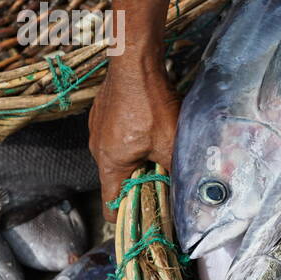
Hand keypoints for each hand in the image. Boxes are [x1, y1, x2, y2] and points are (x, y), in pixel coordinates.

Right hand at [88, 53, 178, 221]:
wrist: (135, 63)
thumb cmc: (151, 104)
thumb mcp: (170, 144)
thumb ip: (173, 171)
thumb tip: (183, 191)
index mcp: (109, 163)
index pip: (111, 206)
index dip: (130, 216)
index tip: (150, 216)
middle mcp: (97, 149)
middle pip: (118, 181)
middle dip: (141, 184)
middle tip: (166, 180)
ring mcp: (98, 130)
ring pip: (120, 158)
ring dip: (140, 160)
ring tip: (163, 151)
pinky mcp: (104, 115)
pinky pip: (119, 138)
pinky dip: (135, 141)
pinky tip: (153, 129)